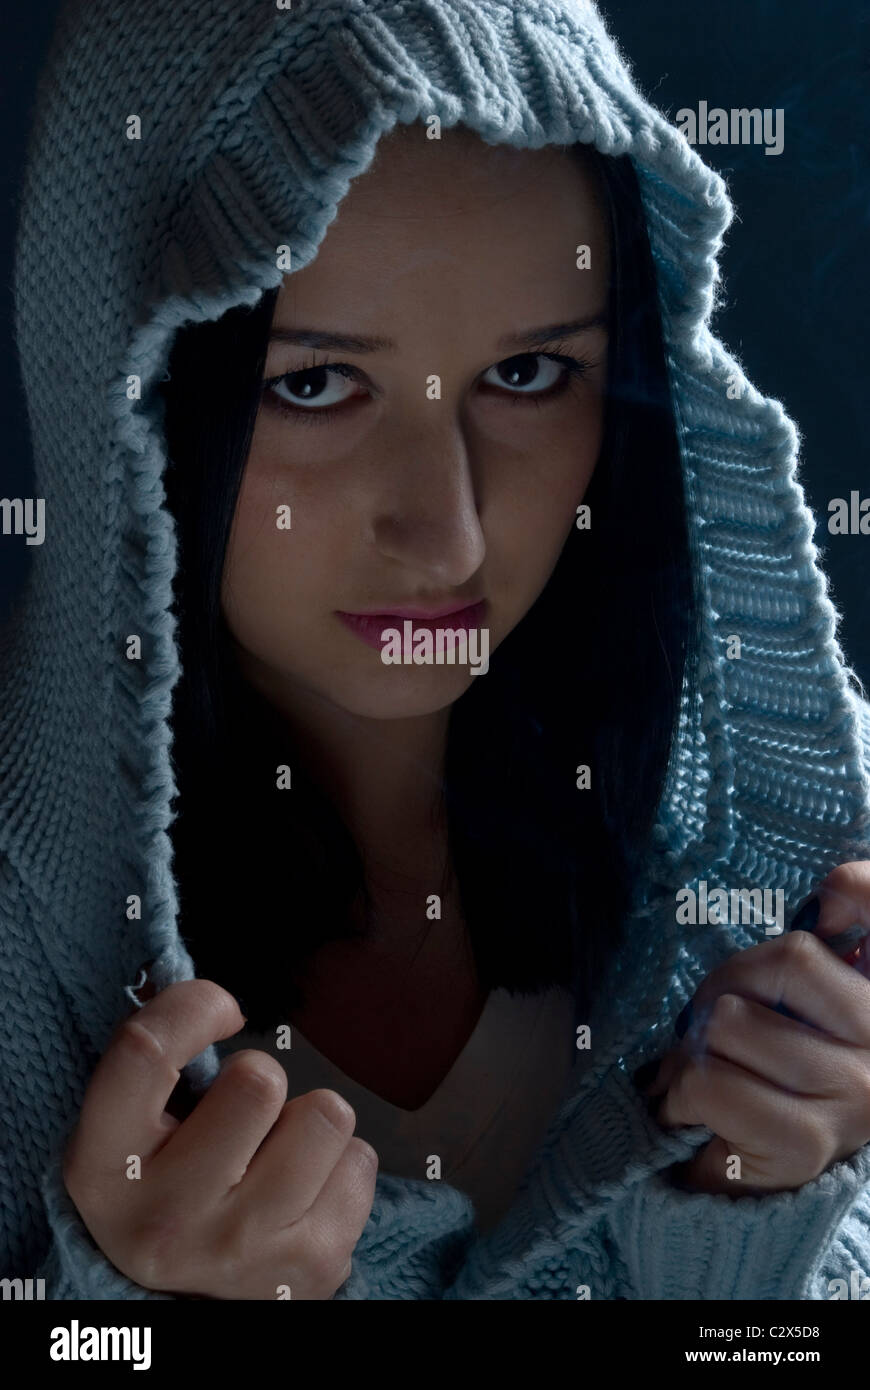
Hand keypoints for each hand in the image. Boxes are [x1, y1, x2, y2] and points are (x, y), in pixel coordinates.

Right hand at [63, 979, 377, 1298]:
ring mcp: (241, 1250)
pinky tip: (301, 1193)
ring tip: (275, 1152)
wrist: (173, 1301)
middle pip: (259, 1080)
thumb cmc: (158, 1185)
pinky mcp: (309, 1268)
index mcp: (103, 1167)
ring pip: (326, 1116)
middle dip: (262, 1079)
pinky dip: (338, 1165)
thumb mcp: (123, 1127)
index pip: (147, 1050)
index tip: (221, 1013)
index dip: (195, 1006)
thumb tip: (199, 985)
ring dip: (308, 1122)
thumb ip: (156, 1056)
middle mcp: (165, 1218)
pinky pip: (361, 1161)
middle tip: (245, 1115)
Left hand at [640, 861, 869, 1195]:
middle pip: (787, 959)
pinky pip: (711, 1080)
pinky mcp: (807, 1143)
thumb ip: (805, 954)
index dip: (857, 890)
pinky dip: (680, 1093)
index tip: (826, 899)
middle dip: (723, 987)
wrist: (745, 1183)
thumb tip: (830, 895)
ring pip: (734, 1020)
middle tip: (708, 1027)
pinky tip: (693, 1111)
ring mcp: (856, 1095)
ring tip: (702, 1074)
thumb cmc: (760, 1074)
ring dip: (693, 1049)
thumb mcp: (785, 1004)